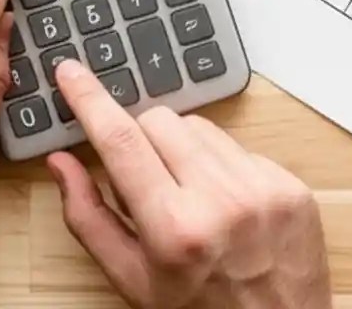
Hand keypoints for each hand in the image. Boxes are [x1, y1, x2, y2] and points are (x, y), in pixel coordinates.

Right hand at [48, 60, 332, 308]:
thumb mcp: (132, 280)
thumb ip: (89, 218)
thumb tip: (61, 162)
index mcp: (174, 228)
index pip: (121, 141)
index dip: (90, 99)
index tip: (71, 72)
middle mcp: (223, 201)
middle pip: (160, 122)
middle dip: (139, 137)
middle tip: (142, 176)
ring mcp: (263, 189)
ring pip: (201, 128)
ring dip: (182, 149)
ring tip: (187, 197)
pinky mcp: (290, 185)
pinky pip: (240, 147)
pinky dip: (222, 166)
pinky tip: (224, 204)